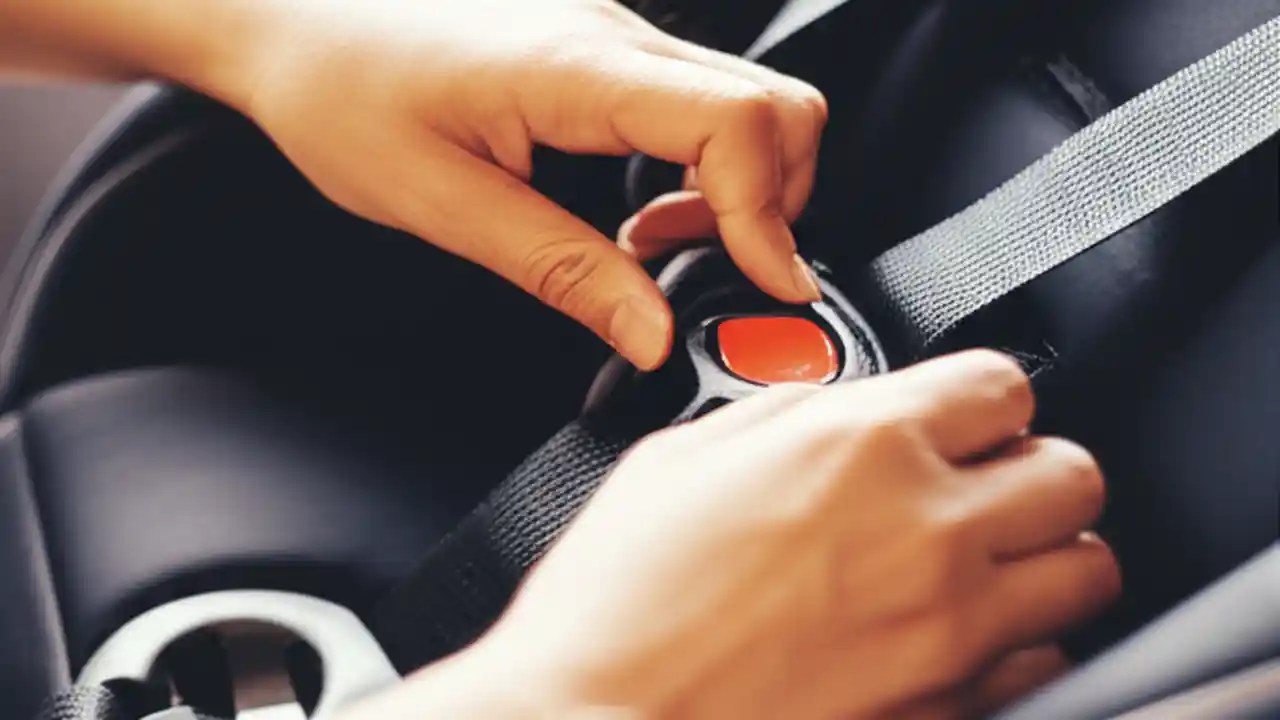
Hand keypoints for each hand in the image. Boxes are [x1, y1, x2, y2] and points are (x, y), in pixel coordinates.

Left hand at [233, 0, 825, 368]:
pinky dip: (706, 172)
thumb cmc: (343, 93)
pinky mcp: (607, 50)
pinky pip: (704, 106)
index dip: (771, 216)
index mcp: (575, 69)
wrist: (295, 16)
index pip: (738, 120)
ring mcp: (619, 35)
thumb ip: (564, 273)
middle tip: (703, 270)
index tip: (767, 288)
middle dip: (772, 207)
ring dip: (740, 192)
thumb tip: (653, 333)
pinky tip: (640, 213)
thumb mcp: (444, 206)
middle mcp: (616, 37)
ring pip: (752, 105)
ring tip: (655, 246)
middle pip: (777, 107)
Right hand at [342, 350, 1120, 718]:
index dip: (981, 400)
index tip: (962, 420)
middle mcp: (927, 530)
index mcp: (861, 446)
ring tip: (980, 565)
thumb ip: (791, 415)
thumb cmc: (618, 603)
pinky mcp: (952, 709)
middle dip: (1029, 471)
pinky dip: (1019, 646)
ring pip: (1087, 569)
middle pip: (1072, 472)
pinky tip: (953, 638)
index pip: (1004, 384)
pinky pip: (1048, 664)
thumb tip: (845, 408)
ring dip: (1041, 557)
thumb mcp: (682, 457)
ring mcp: (950, 630)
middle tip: (979, 488)